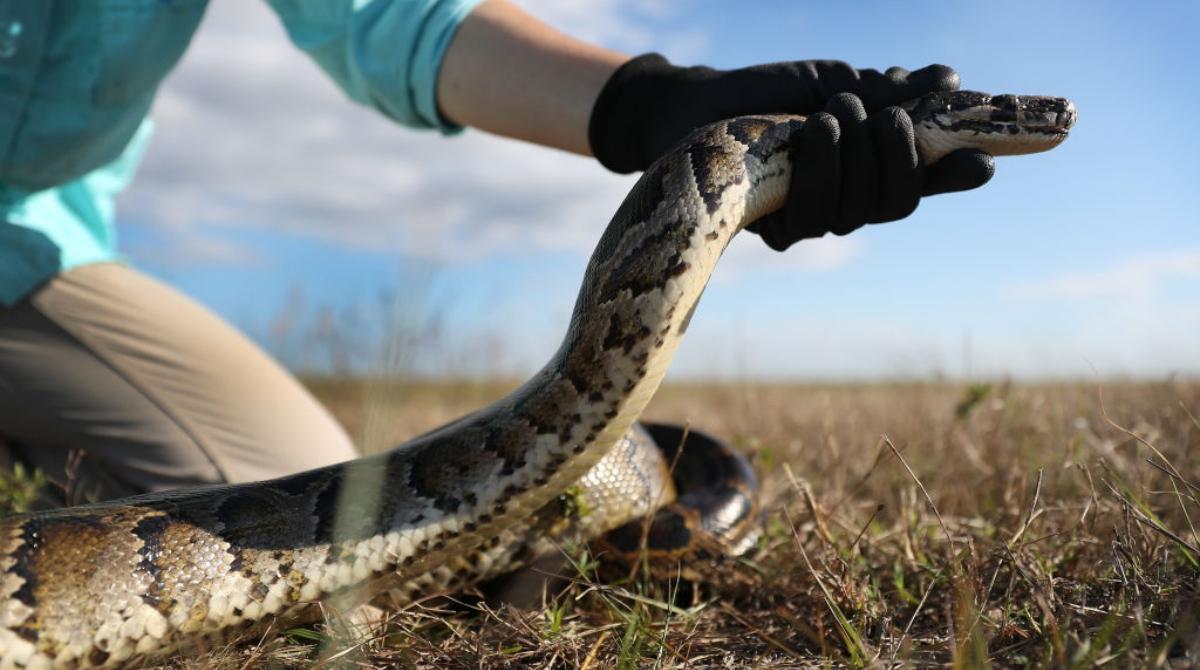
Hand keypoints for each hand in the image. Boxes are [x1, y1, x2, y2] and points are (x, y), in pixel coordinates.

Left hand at [747, 93, 994, 249]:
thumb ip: (890, 88)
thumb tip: (951, 82)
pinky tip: (811, 132)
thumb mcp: (836, 80)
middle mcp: (852, 199)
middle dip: (901, 156)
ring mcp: (816, 219)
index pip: (928, 179)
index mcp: (875, 164)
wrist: (707, 103)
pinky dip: (821, 168)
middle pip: (899, 202)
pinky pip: (814, 215)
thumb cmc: (774, 94)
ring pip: (859, 210)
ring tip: (834, 110)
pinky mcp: (779, 229)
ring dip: (855, 155)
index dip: (957, 176)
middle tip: (888, 115)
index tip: (983, 162)